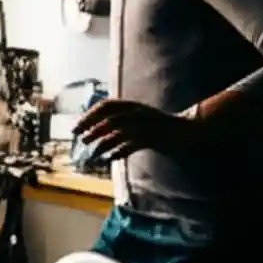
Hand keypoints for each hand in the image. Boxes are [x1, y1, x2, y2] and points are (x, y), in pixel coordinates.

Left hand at [73, 99, 206, 159]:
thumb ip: (119, 119)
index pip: (104, 106)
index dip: (89, 116)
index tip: (77, 127)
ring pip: (118, 133)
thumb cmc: (157, 123)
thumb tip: (94, 129)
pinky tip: (111, 158)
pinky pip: (131, 146)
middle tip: (79, 139)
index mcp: (131, 105)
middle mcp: (136, 113)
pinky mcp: (152, 139)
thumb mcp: (137, 116)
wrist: (186, 128)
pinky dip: (120, 152)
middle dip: (92, 128)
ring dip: (103, 142)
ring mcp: (144, 126)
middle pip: (109, 119)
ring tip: (92, 150)